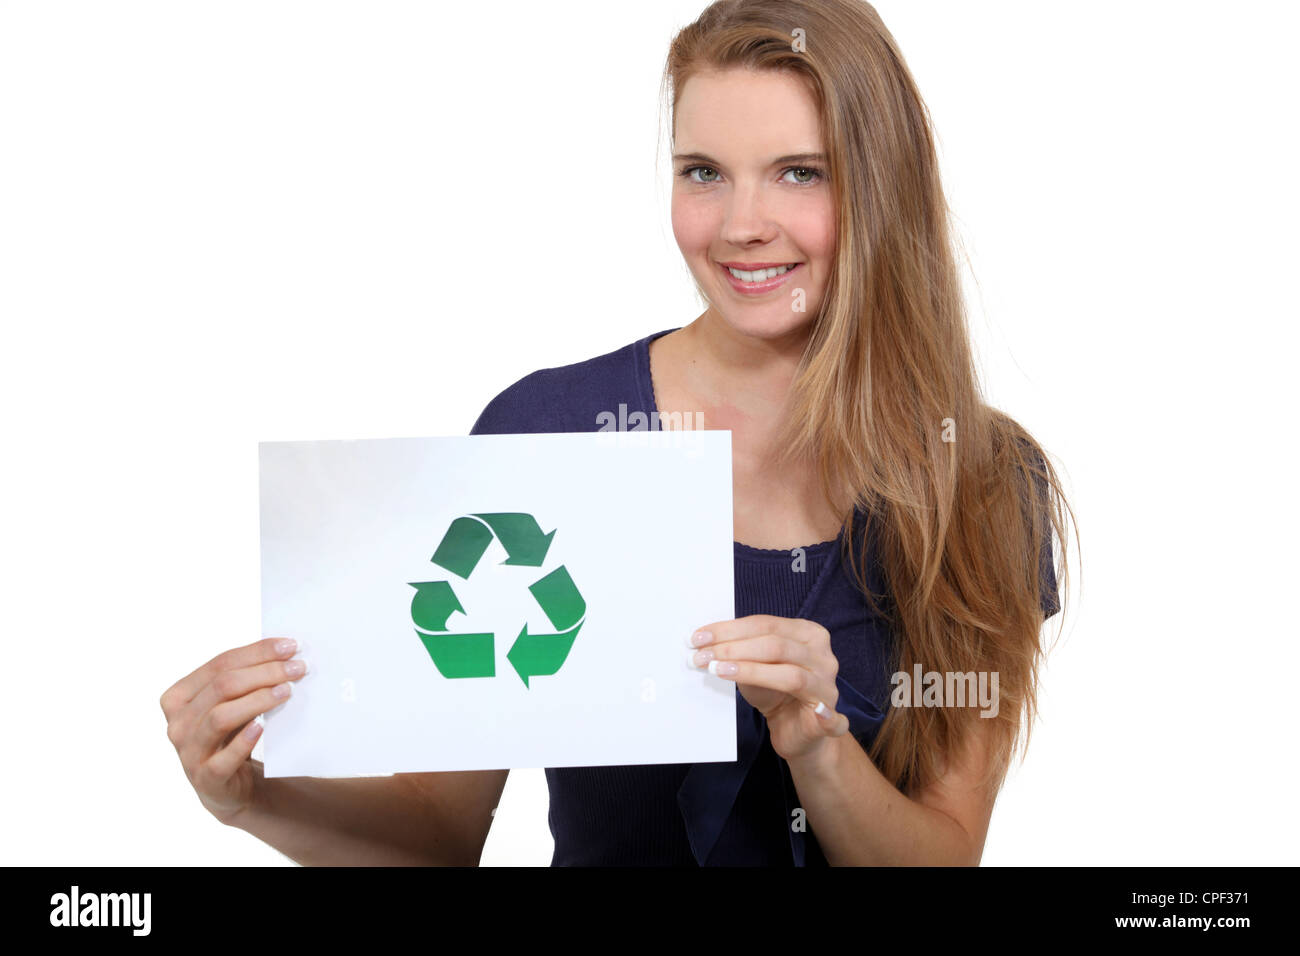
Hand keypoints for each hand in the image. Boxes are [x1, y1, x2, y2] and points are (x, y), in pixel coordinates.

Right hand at [160, 637, 307, 823]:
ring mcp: (188, 752)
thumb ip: (245, 679)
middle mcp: (177, 723)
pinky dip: (243, 741)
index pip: (219, 664)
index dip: (256, 652)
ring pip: (220, 717)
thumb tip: (284, 650)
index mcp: (178, 696)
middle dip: (264, 673)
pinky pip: (223, 759)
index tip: (290, 646)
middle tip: (298, 668)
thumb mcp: (231, 704)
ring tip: (288, 691)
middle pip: (222, 687)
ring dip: (257, 700)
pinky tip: (262, 727)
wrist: (229, 786)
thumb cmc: (232, 734)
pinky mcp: (206, 779)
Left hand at [688, 614, 849, 762]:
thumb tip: (704, 642)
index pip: (766, 624)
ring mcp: (828, 686)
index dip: (730, 629)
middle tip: (703, 656)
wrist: (795, 730)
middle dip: (734, 648)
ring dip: (751, 672)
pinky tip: (816, 715)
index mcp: (808, 634)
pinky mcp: (830, 718)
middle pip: (776, 645)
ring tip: (718, 671)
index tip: (700, 637)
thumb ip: (739, 651)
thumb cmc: (774, 692)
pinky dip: (824, 717)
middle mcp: (823, 656)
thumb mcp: (755, 666)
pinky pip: (828, 718)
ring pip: (790, 675)